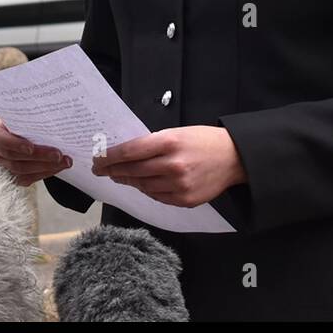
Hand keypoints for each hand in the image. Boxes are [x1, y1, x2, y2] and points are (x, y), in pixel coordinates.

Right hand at [0, 114, 71, 187]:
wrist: (20, 124)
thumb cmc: (23, 114)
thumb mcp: (23, 108)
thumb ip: (32, 111)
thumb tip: (52, 107)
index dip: (13, 144)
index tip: (30, 147)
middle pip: (14, 157)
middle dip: (39, 157)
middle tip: (58, 155)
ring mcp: (3, 162)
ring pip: (21, 170)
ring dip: (45, 167)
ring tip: (65, 161)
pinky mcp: (12, 173)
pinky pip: (27, 178)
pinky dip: (44, 173)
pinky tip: (58, 167)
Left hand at [91, 126, 246, 207]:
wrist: (234, 158)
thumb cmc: (204, 141)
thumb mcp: (177, 132)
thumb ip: (153, 144)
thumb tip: (126, 154)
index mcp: (170, 142)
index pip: (130, 151)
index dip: (111, 157)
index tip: (99, 159)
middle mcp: (173, 165)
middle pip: (133, 170)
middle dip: (114, 170)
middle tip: (101, 170)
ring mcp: (179, 185)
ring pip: (143, 185)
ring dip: (128, 180)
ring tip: (119, 176)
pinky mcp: (185, 200)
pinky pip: (157, 196)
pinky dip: (146, 190)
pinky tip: (141, 184)